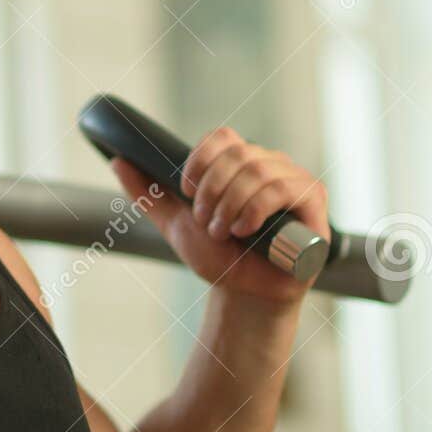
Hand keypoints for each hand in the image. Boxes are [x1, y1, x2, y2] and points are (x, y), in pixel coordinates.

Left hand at [108, 127, 328, 302]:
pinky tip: (245, 231)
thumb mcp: (176, 224)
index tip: (186, 191)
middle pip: (238, 152)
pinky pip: (285, 188)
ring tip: (223, 232)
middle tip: (205, 222)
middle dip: (212, 190)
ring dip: (231, 203)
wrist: (245, 294)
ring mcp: (294, 180)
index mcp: (240, 162)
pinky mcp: (314, 201)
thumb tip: (117, 161)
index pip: (221, 137)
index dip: (199, 160)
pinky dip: (256, 209)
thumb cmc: (219, 257)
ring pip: (258, 169)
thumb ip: (149, 194)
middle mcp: (269, 164)